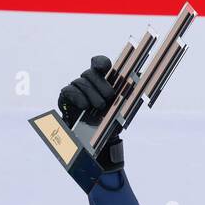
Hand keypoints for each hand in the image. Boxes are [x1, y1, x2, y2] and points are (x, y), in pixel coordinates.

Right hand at [56, 56, 124, 173]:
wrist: (96, 141)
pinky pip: (69, 91)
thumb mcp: (122, 109)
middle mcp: (87, 82)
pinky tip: (85, 106)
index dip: (101, 63)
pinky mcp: (66, 97)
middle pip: (90, 73)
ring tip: (100, 107)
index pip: (98, 64)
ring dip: (92, 93)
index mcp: (101, 81)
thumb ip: (128, 94)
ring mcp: (75, 89)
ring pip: (81, 82)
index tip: (106, 68)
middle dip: (101, 83)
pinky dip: (78, 97)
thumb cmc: (110, 123)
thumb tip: (138, 78)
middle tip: (110, 97)